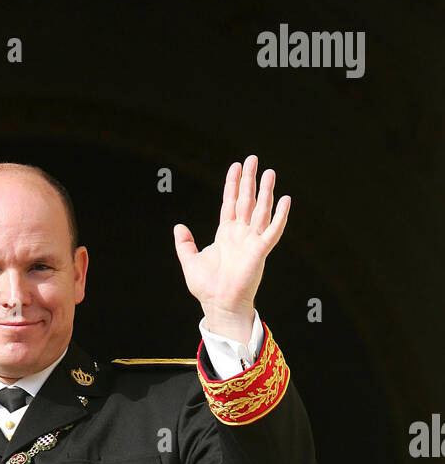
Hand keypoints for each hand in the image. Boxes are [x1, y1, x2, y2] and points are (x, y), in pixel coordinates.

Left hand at [173, 154, 290, 341]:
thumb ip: (185, 244)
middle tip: (253, 159)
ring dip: (265, 191)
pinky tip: (285, 200)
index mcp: (226, 235)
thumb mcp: (190, 261)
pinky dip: (280, 215)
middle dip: (249, 180)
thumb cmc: (207, 288)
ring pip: (261, 210)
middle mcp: (241, 234)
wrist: (219, 305)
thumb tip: (178, 227)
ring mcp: (252, 241)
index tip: (235, 166)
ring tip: (269, 172)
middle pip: (246, 201)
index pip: (230, 203)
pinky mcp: (260, 251)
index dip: (232, 184)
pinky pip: (273, 230)